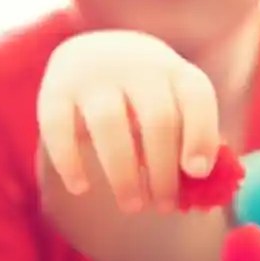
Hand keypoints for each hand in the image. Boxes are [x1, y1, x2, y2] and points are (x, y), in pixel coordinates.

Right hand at [36, 30, 222, 209]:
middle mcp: (137, 66)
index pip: (196, 96)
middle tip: (165, 206)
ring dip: (123, 173)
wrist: (98, 54)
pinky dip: (69, 161)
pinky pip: (59, 127)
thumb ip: (192, 141)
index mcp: (174, 71)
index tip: (196, 173)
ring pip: (109, 124)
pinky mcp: (56, 88)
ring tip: (132, 205)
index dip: (200, 135)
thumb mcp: (175, 106)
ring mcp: (94, 74)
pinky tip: (80, 188)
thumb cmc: (149, 98)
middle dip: (164, 170)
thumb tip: (203, 190)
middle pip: (157, 119)